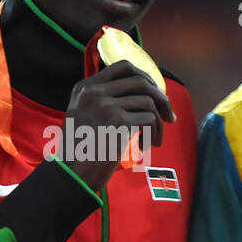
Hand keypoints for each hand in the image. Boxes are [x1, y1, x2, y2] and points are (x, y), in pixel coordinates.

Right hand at [59, 60, 175, 190]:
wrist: (72, 174)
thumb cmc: (80, 151)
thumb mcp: (81, 115)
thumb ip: (101, 100)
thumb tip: (140, 94)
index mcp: (85, 88)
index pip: (123, 67)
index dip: (144, 76)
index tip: (155, 91)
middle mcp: (94, 92)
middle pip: (141, 82)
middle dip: (161, 98)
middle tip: (168, 116)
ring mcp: (106, 105)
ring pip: (148, 103)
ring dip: (157, 124)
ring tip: (151, 140)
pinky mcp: (118, 122)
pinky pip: (150, 120)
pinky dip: (152, 134)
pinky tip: (142, 147)